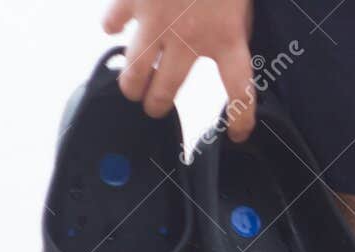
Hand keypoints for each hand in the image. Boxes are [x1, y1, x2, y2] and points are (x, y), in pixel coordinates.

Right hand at [103, 0, 256, 139]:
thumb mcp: (243, 4)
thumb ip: (236, 27)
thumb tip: (235, 44)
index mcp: (227, 38)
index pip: (239, 91)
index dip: (241, 118)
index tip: (240, 134)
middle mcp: (189, 38)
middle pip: (167, 88)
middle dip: (159, 104)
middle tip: (155, 108)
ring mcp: (156, 20)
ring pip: (134, 67)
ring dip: (131, 81)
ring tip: (131, 87)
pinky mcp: (132, 0)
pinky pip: (112, 23)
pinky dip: (111, 28)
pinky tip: (114, 30)